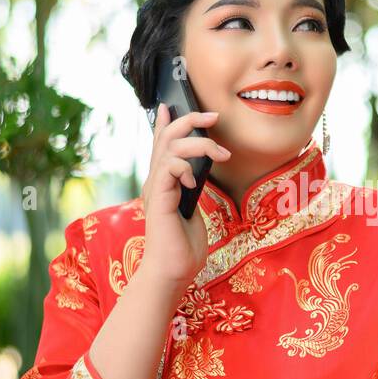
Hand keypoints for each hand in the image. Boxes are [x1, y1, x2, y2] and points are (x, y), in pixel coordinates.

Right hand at [139, 103, 231, 293]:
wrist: (173, 272)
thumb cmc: (184, 248)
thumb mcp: (194, 211)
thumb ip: (193, 190)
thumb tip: (201, 172)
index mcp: (162, 184)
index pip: (161, 145)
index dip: (165, 123)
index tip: (170, 105)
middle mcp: (155, 183)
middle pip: (166, 138)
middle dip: (189, 121)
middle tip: (213, 116)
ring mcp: (155, 190)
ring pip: (170, 148)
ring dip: (199, 144)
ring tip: (222, 154)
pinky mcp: (159, 199)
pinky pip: (169, 169)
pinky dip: (185, 168)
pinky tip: (196, 182)